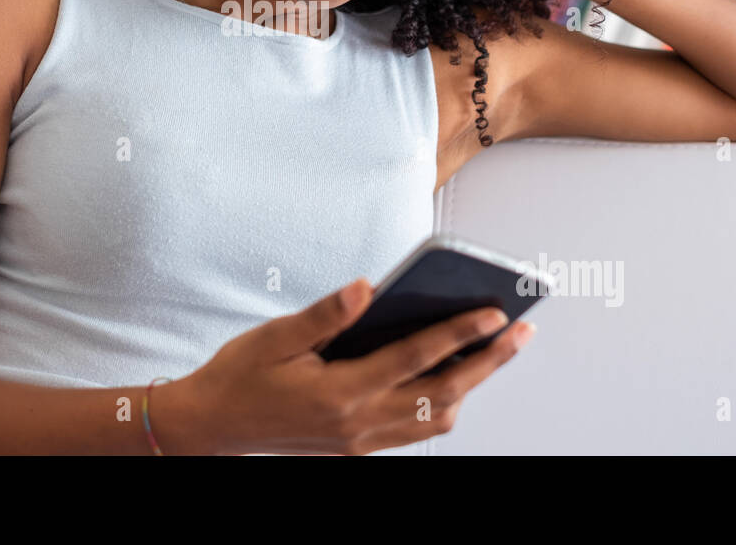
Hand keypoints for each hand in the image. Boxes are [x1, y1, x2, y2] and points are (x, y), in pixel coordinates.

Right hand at [174, 277, 535, 455]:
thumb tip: (368, 286)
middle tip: (522, 332)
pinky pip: (415, 431)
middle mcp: (358, 423)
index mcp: (339, 392)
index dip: (460, 333)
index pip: (415, 358)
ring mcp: (360, 441)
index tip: (496, 311)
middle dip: (488, 362)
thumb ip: (326, 314)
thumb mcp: (276, 336)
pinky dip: (442, 405)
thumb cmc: (241, 374)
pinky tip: (451, 378)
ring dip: (471, 386)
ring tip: (496, 351)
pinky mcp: (357, 449)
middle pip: (442, 394)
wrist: (213, 427)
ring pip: (436, 419)